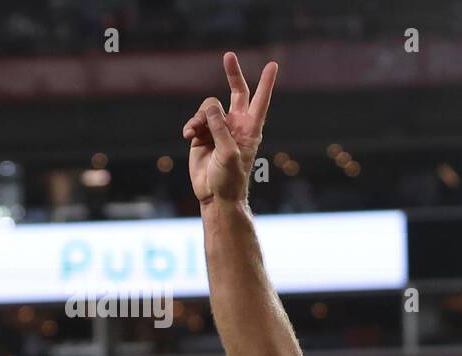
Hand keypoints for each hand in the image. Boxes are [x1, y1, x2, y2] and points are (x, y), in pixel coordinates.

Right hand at [181, 52, 277, 205]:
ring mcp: (219, 128)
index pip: (260, 101)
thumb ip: (220, 128)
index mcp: (250, 129)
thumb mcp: (228, 154)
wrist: (215, 195)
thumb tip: (211, 106)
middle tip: (229, 55)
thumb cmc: (230, 179)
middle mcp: (236, 125)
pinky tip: (189, 135)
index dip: (266, 83)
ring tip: (195, 133)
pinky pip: (195, 119)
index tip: (273, 65)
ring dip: (200, 117)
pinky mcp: (202, 134)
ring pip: (209, 107)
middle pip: (237, 92)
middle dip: (233, 74)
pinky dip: (191, 125)